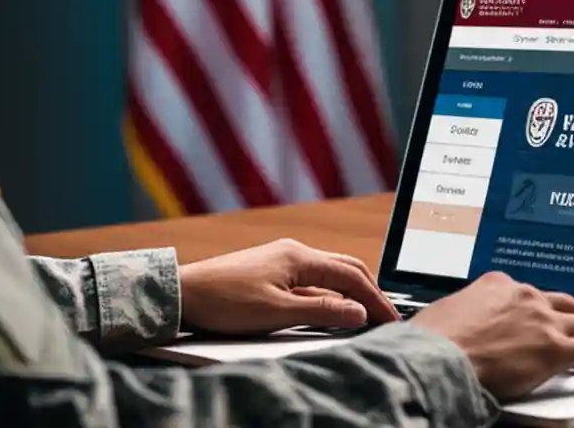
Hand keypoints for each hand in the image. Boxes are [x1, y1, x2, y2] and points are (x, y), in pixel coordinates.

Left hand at [178, 238, 400, 333]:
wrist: (181, 293)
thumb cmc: (225, 302)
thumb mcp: (276, 313)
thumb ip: (322, 312)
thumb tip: (359, 312)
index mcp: (299, 257)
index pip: (352, 276)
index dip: (375, 299)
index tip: (392, 320)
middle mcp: (293, 252)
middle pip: (345, 268)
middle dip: (368, 291)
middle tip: (385, 316)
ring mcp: (281, 260)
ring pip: (328, 274)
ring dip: (349, 292)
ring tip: (364, 313)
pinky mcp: (269, 272)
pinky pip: (310, 281)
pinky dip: (328, 295)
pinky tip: (329, 310)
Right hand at [411, 271, 573, 400]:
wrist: (439, 358)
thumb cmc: (434, 340)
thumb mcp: (447, 312)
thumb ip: (466, 313)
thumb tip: (460, 324)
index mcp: (498, 284)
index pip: (528, 293)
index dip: (536, 309)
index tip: (536, 318)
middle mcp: (525, 297)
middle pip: (562, 304)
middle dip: (566, 318)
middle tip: (566, 332)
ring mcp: (544, 322)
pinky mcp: (556, 350)